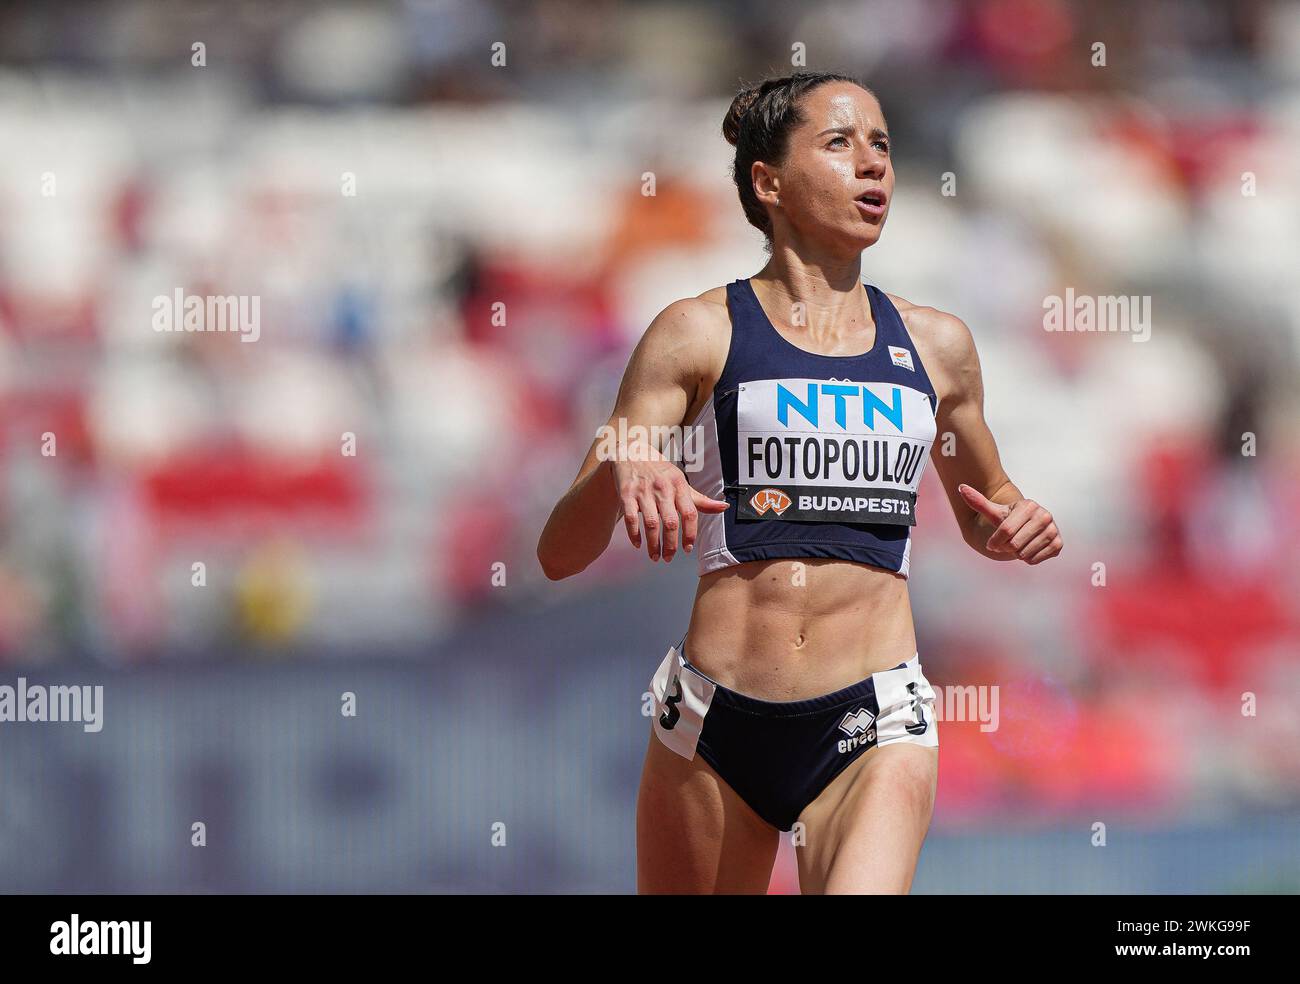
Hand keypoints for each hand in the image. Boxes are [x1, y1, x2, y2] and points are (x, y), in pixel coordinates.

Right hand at [613, 439, 727, 561]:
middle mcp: (662, 488)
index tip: (688, 548)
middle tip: (669, 558)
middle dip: (671, 545)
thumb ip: (699, 499)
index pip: (690, 513)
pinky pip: (631, 518)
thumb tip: (724, 507)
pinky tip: (638, 544)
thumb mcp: (680, 481)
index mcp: (679, 485)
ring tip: (655, 556)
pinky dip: (634, 535)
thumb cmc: (660, 471)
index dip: (690, 534)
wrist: (632, 453)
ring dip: (653, 544)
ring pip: (651, 524)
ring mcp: (644, 491)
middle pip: (671, 522)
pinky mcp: (626, 494)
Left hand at [958, 484, 1061, 564]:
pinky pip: (1034, 560)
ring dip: (1016, 553)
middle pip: (1013, 544)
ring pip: (1023, 554)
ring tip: (1020, 542)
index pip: (1005, 531)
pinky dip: (1028, 559)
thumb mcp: (994, 512)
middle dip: (1005, 548)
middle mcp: (1044, 516)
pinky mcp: (1058, 545)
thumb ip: (978, 501)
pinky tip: (1029, 547)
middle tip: (1008, 542)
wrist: (1029, 526)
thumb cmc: (1009, 519)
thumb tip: (960, 487)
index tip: (991, 544)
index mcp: (1028, 505)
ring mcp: (1053, 530)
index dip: (994, 541)